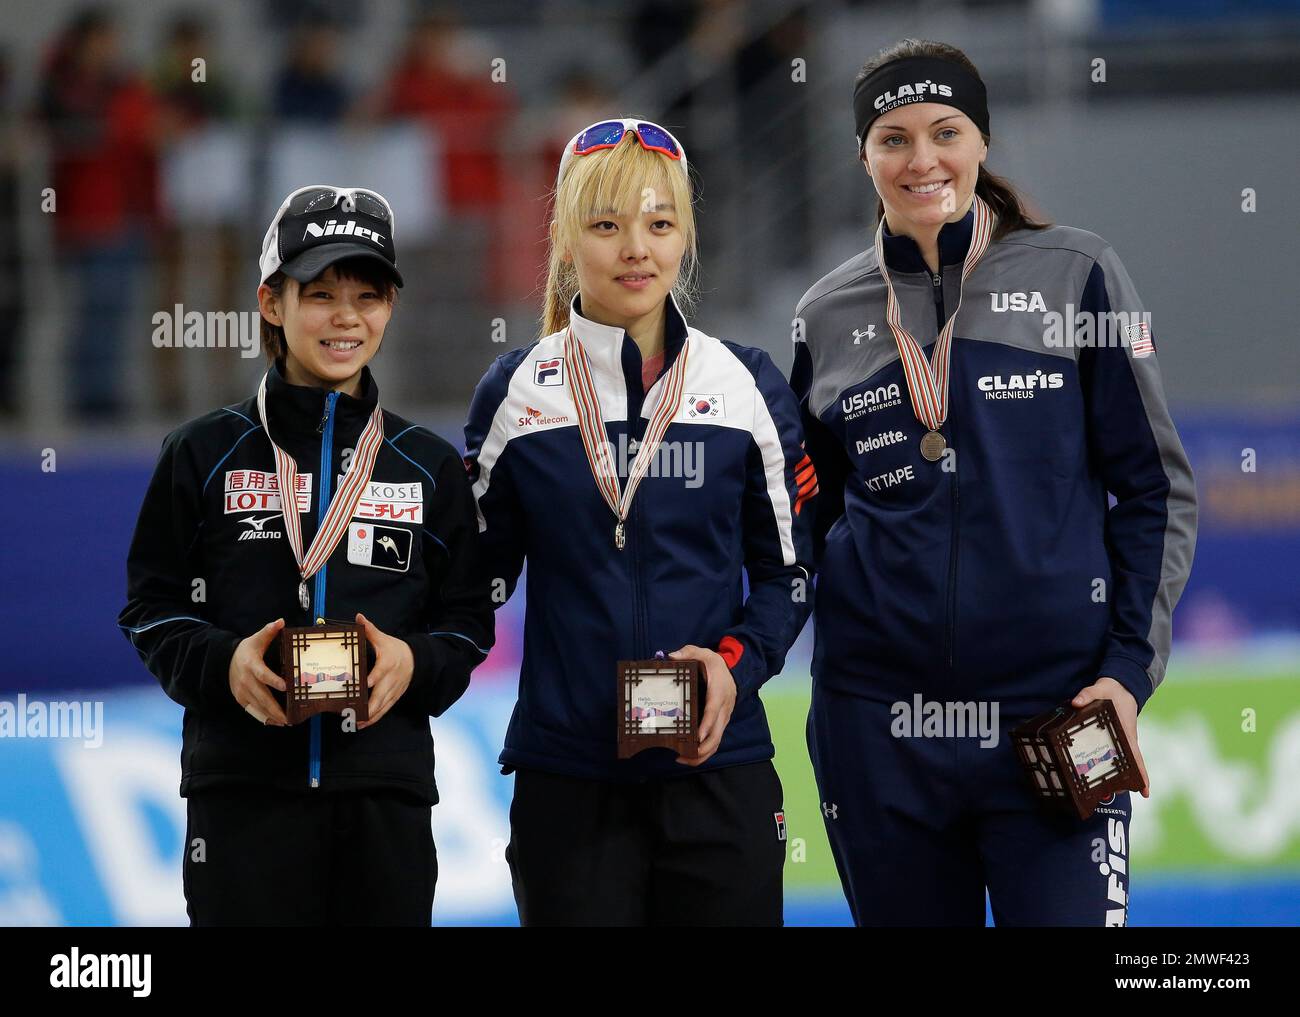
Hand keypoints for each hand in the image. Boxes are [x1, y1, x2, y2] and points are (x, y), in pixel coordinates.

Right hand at [229, 618, 287, 725]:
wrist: (224, 661)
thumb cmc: (246, 650)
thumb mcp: (256, 639)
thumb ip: (268, 631)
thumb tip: (281, 621)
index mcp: (252, 665)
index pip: (263, 674)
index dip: (273, 680)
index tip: (285, 686)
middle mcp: (246, 681)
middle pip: (262, 696)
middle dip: (275, 708)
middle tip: (288, 717)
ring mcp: (242, 692)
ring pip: (258, 706)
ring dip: (271, 715)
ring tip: (286, 722)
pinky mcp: (241, 699)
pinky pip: (253, 711)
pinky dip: (263, 717)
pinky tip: (275, 722)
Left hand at [356, 613, 413, 728]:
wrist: (416, 660)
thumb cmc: (397, 650)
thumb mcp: (384, 639)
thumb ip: (370, 630)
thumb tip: (359, 617)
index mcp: (387, 663)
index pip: (379, 672)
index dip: (372, 679)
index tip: (364, 684)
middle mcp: (391, 679)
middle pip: (380, 695)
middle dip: (368, 706)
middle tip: (354, 713)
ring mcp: (393, 690)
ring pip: (382, 706)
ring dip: (370, 716)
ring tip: (357, 723)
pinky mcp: (394, 697)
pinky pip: (385, 709)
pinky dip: (375, 718)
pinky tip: (364, 723)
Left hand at [668, 645, 736, 766]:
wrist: (734, 670)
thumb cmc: (714, 664)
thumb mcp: (703, 653)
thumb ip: (688, 652)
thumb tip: (672, 657)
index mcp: (718, 692)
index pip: (714, 711)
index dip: (706, 725)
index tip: (697, 737)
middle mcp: (724, 708)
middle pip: (717, 734)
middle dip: (702, 748)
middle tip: (683, 756)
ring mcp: (724, 717)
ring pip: (717, 741)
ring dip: (703, 754)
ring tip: (683, 760)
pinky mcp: (721, 723)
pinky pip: (716, 741)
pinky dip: (705, 751)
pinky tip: (691, 755)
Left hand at [1073, 677, 1149, 797]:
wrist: (1120, 686)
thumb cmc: (1113, 690)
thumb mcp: (1099, 689)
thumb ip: (1087, 694)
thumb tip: (1075, 702)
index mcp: (1126, 733)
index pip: (1136, 758)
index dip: (1141, 775)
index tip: (1144, 792)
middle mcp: (1125, 741)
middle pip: (1126, 766)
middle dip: (1121, 782)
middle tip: (1107, 795)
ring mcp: (1119, 741)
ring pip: (1118, 762)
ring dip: (1111, 776)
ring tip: (1099, 791)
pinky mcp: (1112, 739)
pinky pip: (1111, 754)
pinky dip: (1105, 764)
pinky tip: (1093, 773)